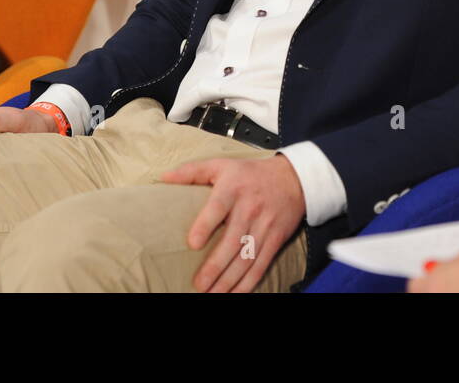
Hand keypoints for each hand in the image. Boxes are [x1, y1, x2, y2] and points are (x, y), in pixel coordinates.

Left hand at [158, 154, 305, 291]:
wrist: (294, 178)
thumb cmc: (251, 173)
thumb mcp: (222, 165)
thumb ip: (192, 172)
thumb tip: (164, 177)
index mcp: (233, 189)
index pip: (219, 207)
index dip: (206, 225)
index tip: (193, 244)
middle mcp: (250, 209)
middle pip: (233, 241)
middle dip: (215, 266)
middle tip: (199, 284)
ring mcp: (264, 226)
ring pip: (246, 258)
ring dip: (229, 280)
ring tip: (212, 294)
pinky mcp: (275, 240)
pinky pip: (261, 265)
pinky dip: (248, 283)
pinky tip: (235, 293)